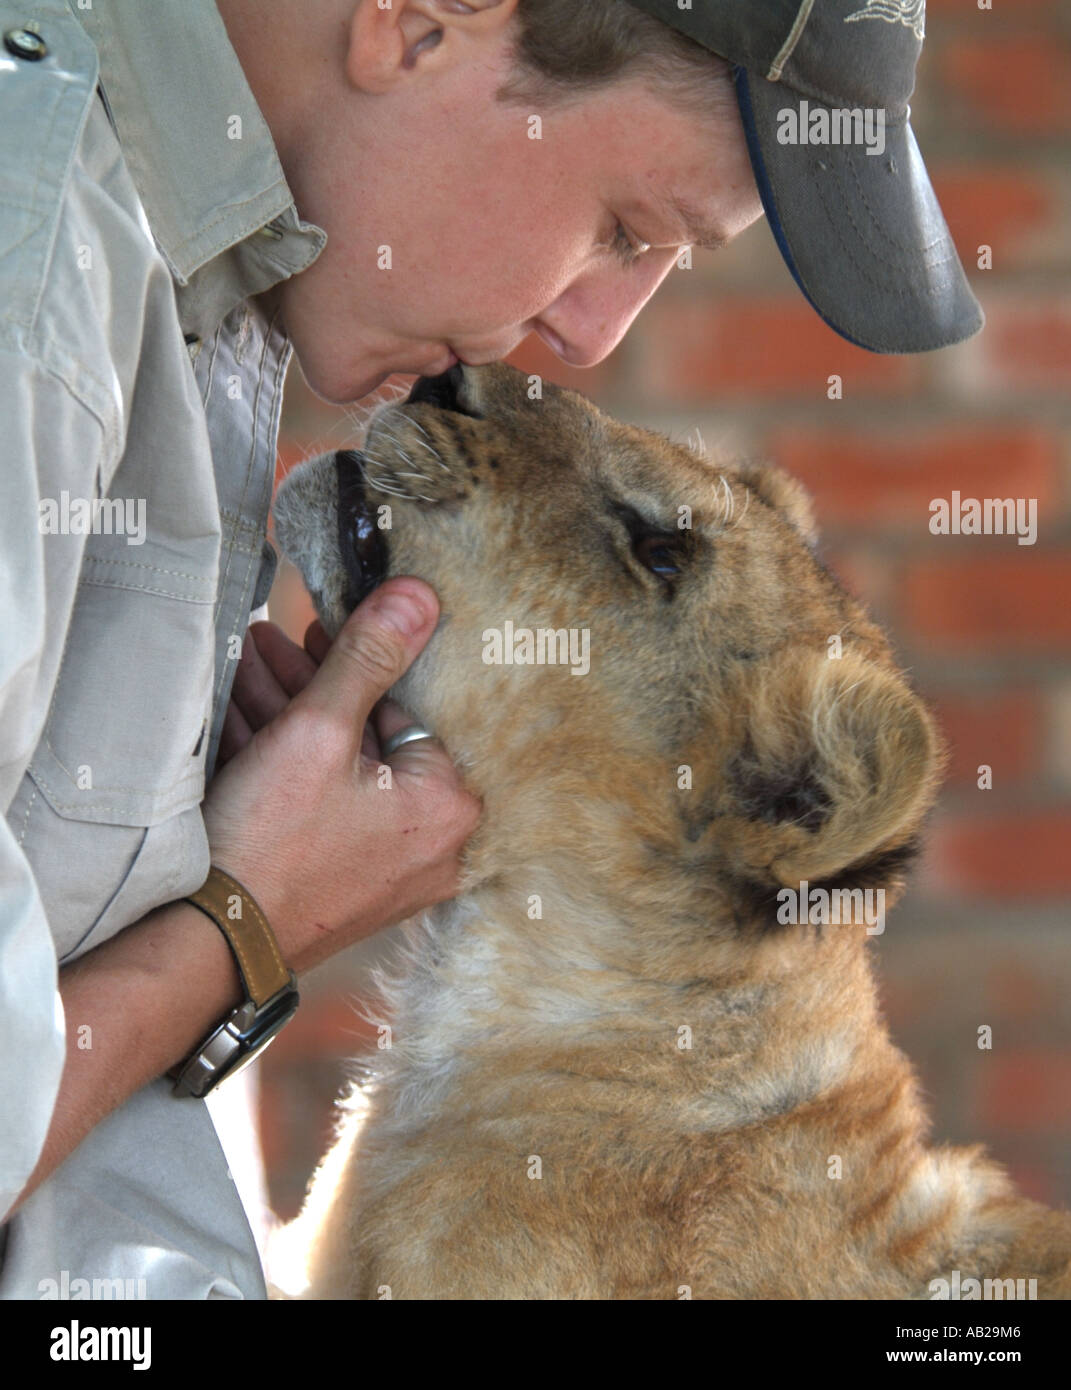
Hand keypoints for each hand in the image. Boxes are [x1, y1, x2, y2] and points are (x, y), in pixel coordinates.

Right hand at [202, 579, 480, 972]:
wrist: (209, 942)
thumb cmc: (272, 843)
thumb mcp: (319, 731)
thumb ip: (369, 657)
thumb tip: (419, 597)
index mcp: (451, 807)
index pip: (414, 708)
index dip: (364, 661)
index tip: (326, 628)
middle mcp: (436, 844)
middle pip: (378, 738)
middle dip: (319, 686)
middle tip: (278, 645)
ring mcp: (392, 867)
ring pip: (347, 770)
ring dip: (296, 718)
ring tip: (250, 670)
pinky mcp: (352, 880)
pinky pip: (331, 807)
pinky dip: (292, 767)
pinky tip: (247, 722)